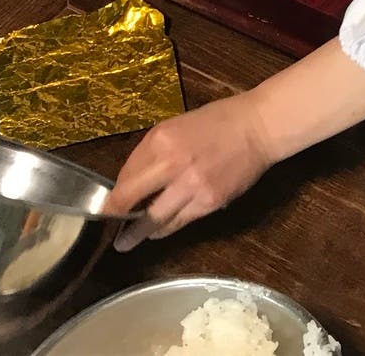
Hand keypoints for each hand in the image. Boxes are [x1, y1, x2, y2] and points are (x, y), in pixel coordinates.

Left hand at [107, 90, 272, 251]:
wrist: (258, 127)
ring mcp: (192, 186)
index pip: (125, 177)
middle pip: (132, 200)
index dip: (113, 195)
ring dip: (139, 233)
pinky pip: (180, 222)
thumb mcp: (175, 126)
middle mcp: (173, 165)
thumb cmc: (217, 121)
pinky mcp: (209, 202)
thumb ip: (152, 152)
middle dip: (117, 219)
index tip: (105, 206)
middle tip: (108, 232)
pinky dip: (166, 228)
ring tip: (127, 243)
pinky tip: (159, 231)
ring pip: (155, 220)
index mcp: (161, 141)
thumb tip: (132, 181)